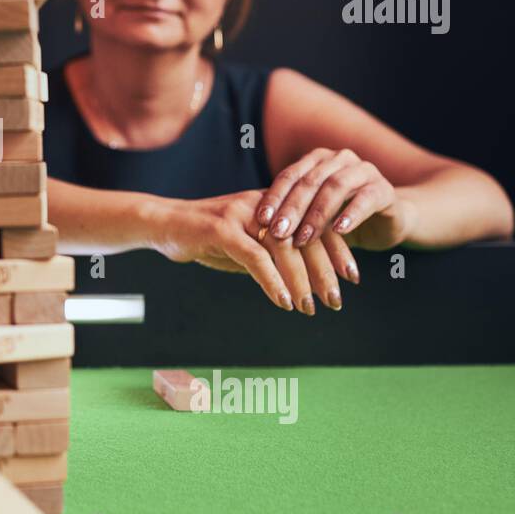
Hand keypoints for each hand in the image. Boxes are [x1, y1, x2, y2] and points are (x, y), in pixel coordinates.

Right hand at [150, 190, 358, 312]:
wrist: (162, 223)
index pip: (315, 225)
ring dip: (301, 281)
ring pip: (283, 248)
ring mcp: (242, 214)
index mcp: (274, 205)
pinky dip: (272, 281)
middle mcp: (263, 205)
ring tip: (310, 308)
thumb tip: (299, 281)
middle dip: (325, 271)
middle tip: (336, 301)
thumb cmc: (203, 238)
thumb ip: (270, 256)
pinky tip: (283, 301)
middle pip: (306, 236)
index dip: (337, 250)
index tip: (353, 277)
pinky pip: (255, 257)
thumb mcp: (244, 246)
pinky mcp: (220, 228)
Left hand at [256, 148, 413, 250]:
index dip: (274, 197)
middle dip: (292, 209)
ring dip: (317, 215)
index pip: (289, 176)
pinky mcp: (384, 189)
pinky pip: (366, 199)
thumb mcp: (312, 218)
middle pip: (310, 181)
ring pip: (335, 188)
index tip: (261, 220)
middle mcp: (339, 160)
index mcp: (316, 161)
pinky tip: (339, 230)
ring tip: (303, 238)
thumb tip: (254, 233)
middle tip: (278, 232)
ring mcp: (364, 171)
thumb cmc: (340, 219)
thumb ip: (291, 217)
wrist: (387, 223)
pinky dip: (351, 214)